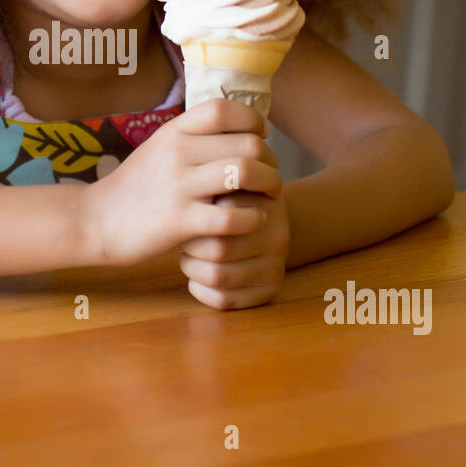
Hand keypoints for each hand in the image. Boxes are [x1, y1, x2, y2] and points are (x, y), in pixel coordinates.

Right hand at [84, 98, 277, 267]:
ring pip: (244, 172)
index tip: (261, 136)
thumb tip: (234, 125)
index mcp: (173, 132)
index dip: (252, 120)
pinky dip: (253, 219)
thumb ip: (191, 136)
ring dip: (269, 184)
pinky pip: (231, 216)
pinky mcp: (179, 222)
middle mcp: (177, 153)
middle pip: (246, 142)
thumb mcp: (158, 149)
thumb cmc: (135, 187)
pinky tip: (253, 221)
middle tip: (272, 174)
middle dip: (270, 159)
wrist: (95, 221)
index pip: (223, 108)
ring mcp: (178, 187)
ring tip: (270, 195)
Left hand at [179, 152, 289, 309]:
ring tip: (189, 253)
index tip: (190, 209)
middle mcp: (278, 235)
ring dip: (191, 266)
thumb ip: (212, 167)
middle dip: (190, 243)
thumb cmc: (227, 196)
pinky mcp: (268, 291)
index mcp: (268, 201)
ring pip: (217, 276)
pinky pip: (224, 300)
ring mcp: (276, 265)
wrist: (259, 222)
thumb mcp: (226, 175)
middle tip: (186, 234)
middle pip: (217, 248)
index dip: (195, 214)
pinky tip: (197, 274)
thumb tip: (194, 166)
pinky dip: (200, 289)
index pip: (220, 213)